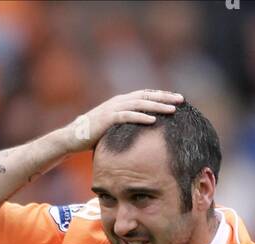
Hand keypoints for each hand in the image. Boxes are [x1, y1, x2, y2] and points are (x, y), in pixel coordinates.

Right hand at [63, 90, 183, 154]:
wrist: (72, 137)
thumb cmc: (93, 136)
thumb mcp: (114, 129)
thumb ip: (127, 127)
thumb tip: (141, 135)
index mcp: (122, 102)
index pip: (146, 95)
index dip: (162, 95)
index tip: (177, 99)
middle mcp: (119, 101)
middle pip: (147, 96)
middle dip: (165, 97)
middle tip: (181, 100)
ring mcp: (113, 108)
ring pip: (140, 104)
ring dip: (157, 106)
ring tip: (172, 109)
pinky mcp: (107, 119)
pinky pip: (127, 116)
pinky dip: (141, 118)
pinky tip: (153, 120)